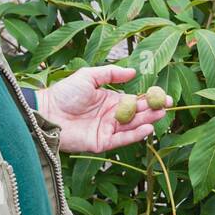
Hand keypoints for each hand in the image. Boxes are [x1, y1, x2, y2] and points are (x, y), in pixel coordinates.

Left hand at [37, 65, 165, 153]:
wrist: (47, 112)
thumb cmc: (64, 93)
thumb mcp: (89, 76)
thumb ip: (111, 73)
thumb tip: (133, 72)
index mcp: (110, 100)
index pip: (135, 100)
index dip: (150, 98)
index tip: (164, 96)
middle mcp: (111, 115)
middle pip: (137, 113)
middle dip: (153, 109)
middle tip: (167, 105)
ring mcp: (107, 129)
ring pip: (132, 126)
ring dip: (147, 121)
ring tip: (160, 114)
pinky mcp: (102, 142)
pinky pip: (122, 139)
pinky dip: (134, 135)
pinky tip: (146, 128)